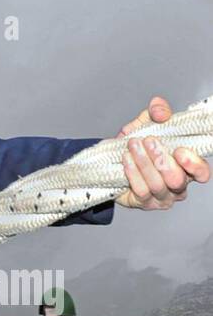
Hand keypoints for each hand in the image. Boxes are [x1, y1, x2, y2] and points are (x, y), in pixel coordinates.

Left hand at [114, 96, 208, 210]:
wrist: (113, 161)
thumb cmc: (139, 143)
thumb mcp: (148, 123)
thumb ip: (158, 112)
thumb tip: (161, 112)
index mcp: (187, 167)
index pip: (202, 173)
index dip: (193, 164)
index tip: (179, 150)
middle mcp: (178, 185)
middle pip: (177, 179)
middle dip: (162, 159)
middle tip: (149, 141)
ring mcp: (162, 197)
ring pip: (157, 184)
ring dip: (144, 163)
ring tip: (134, 146)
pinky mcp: (144, 203)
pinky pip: (141, 191)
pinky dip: (133, 173)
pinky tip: (126, 159)